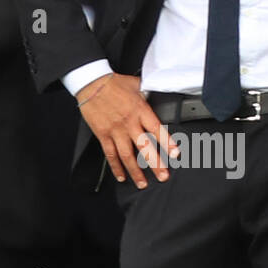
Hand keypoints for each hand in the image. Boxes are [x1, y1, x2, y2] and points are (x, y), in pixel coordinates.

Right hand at [76, 72, 180, 187]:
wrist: (91, 83)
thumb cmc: (114, 83)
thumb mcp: (137, 84)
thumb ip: (149, 94)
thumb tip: (160, 96)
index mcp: (140, 110)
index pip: (157, 129)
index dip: (167, 142)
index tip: (175, 154)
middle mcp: (129, 123)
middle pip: (144, 147)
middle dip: (155, 164)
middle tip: (163, 176)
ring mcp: (115, 131)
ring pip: (127, 155)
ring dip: (135, 172)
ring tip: (142, 183)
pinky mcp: (103, 135)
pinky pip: (110, 154)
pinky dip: (115, 167)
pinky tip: (121, 176)